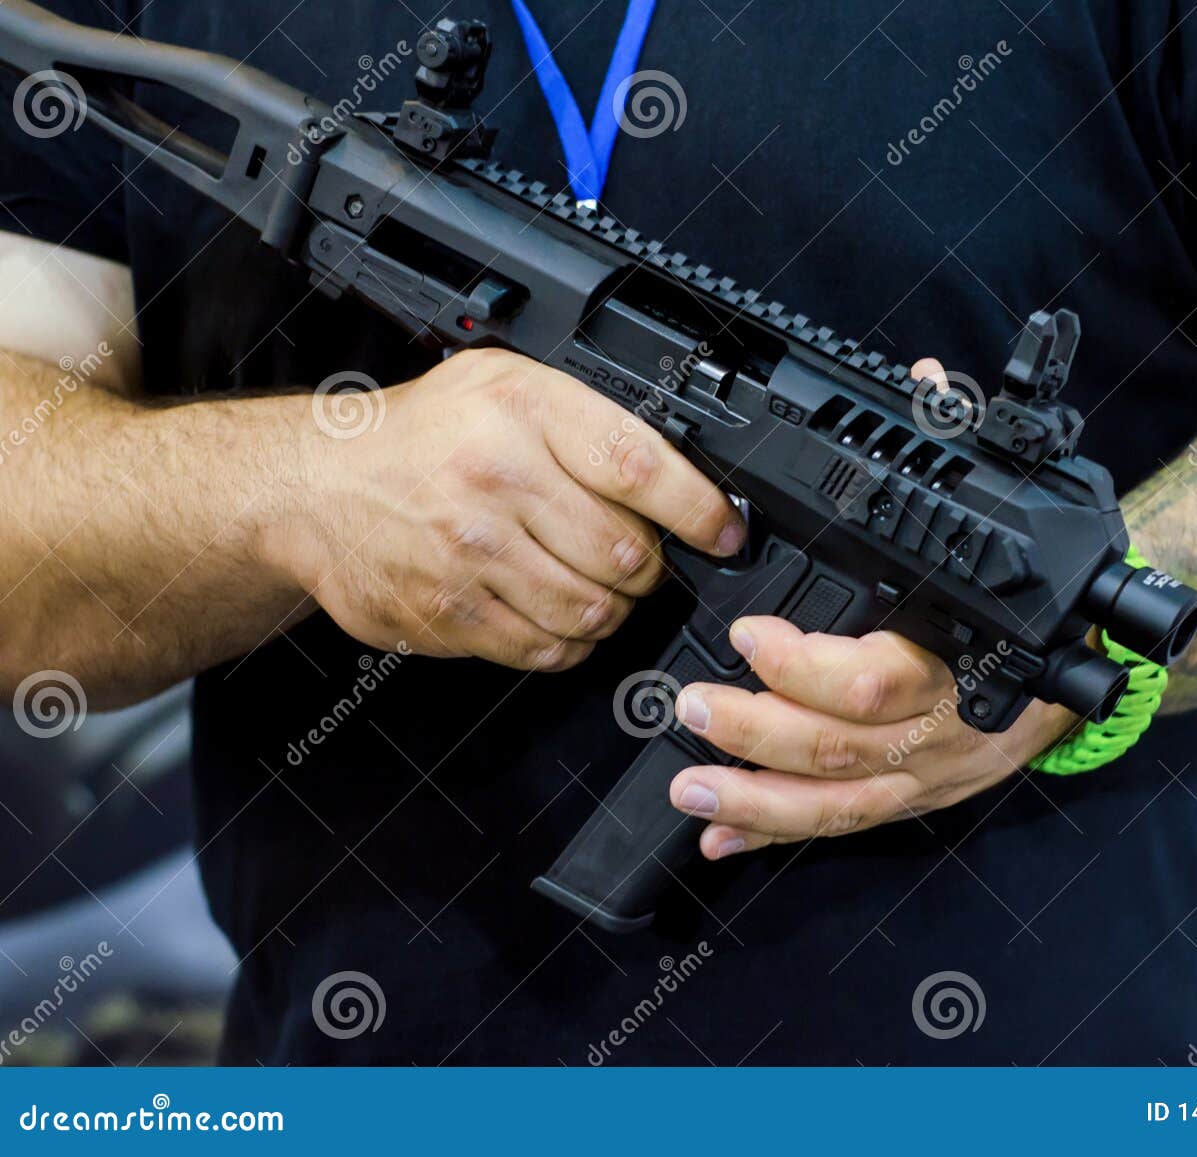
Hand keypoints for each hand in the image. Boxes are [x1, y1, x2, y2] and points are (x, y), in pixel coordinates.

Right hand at [268, 348, 743, 669]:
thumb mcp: (506, 385)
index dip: (699, 510)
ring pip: (592, 612)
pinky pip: (543, 650)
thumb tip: (681, 476)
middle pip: (626, 555)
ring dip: (611, 611)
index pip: (639, 468)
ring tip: (596, 588)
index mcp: (522, 411)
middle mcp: (495, 480)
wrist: (315, 485)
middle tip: (639, 560)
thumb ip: (588, 421)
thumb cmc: (422, 435)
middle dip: (649, 568)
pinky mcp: (447, 613)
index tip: (724, 532)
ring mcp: (469, 554)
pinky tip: (554, 614)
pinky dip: (567, 643)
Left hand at [667, 616, 1078, 858]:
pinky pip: (838, 828)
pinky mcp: (908, 807)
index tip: (747, 635)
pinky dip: (774, 836)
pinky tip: (723, 837)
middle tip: (692, 708)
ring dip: (752, 798)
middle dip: (753, 732)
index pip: (872, 681)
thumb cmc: (1009, 632)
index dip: (800, 666)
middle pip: (837, 747)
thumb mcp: (963, 598)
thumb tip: (799, 595)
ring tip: (692, 787)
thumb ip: (895, 594)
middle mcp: (932, 736)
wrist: (1065, 685)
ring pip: (832, 803)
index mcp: (948, 671)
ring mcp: (919, 781)